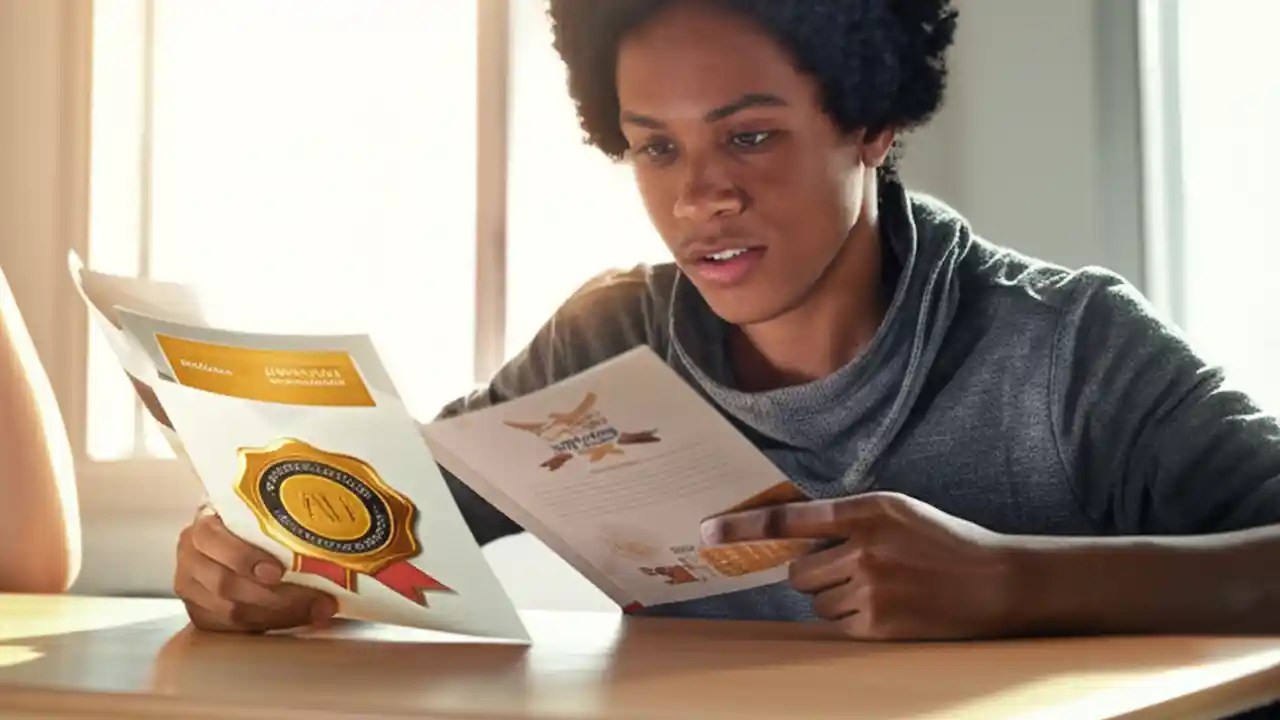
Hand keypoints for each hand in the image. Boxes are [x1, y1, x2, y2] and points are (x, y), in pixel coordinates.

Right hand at [174, 510, 337, 632]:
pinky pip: (235, 628)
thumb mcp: (258, 514)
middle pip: (226, 584)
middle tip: (312, 598)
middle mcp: (191, 558)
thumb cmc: (248, 525)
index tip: (277, 571)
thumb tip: (329, 537)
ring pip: (232, 611)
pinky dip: (270, 624)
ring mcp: (192, 590)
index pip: (213, 541)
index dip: (244, 558)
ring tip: (315, 608)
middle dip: (274, 595)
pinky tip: (297, 617)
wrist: (226, 542)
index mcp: (203, 528)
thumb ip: (281, 521)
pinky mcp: (201, 615)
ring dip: (279, 613)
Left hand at [700, 492, 1022, 639]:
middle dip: (811, 572)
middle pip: (797, 571)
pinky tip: (884, 605)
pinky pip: (835, 623)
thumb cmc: (939, 540)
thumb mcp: (894, 511)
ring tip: (877, 585)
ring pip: (814, 599)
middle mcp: (863, 548)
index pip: (788, 520)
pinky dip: (850, 616)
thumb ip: (844, 518)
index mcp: (866, 511)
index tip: (707, 531)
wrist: (993, 582)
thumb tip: (791, 537)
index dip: (742, 526)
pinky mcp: (878, 624)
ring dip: (833, 595)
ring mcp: (870, 589)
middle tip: (846, 568)